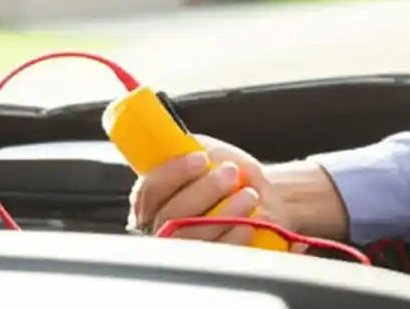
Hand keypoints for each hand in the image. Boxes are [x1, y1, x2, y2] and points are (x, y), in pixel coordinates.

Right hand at [127, 134, 305, 250]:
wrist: (259, 199)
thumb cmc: (230, 175)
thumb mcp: (210, 152)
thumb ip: (193, 147)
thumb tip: (187, 144)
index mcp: (153, 197)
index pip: (150, 189)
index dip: (173, 173)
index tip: (200, 159)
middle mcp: (159, 227)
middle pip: (170, 215)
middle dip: (203, 191)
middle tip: (230, 173)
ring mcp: (181, 250)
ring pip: (191, 237)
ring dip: (222, 214)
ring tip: (248, 195)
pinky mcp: (204, 265)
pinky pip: (214, 256)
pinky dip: (233, 237)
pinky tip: (248, 222)